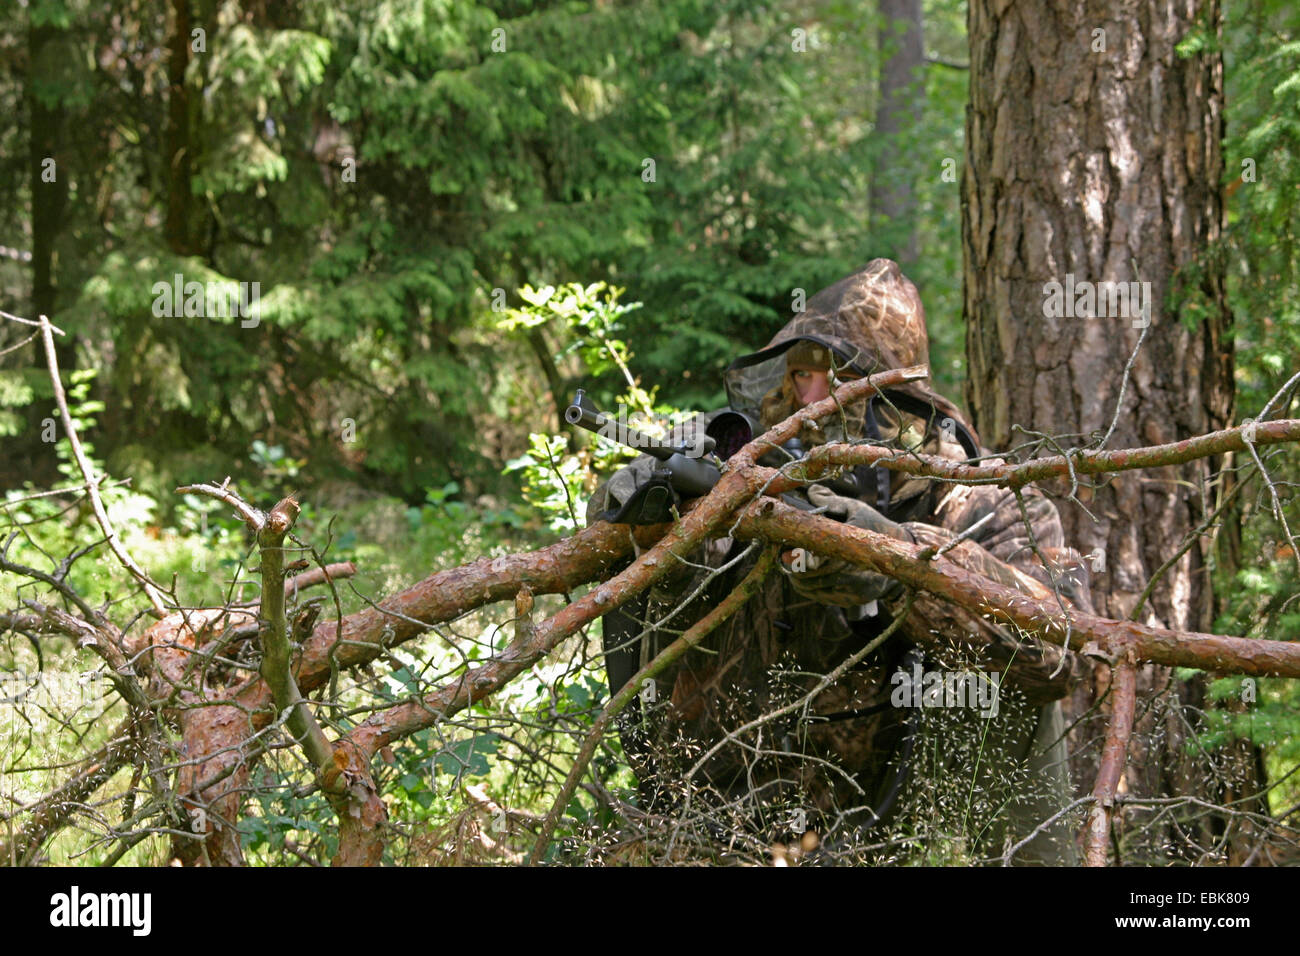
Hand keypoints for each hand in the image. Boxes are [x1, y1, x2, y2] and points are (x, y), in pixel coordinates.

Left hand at [777, 484, 911, 606]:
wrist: (900, 556)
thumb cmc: (874, 528)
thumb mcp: (856, 509)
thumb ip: (832, 502)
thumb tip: (811, 493)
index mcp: (849, 548)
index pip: (814, 559)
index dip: (797, 558)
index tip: (785, 553)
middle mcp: (849, 573)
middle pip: (808, 576)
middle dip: (794, 567)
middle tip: (785, 557)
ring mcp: (849, 590)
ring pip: (811, 589)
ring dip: (799, 578)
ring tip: (795, 566)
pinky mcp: (850, 599)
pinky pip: (821, 597)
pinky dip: (809, 588)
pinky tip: (808, 576)